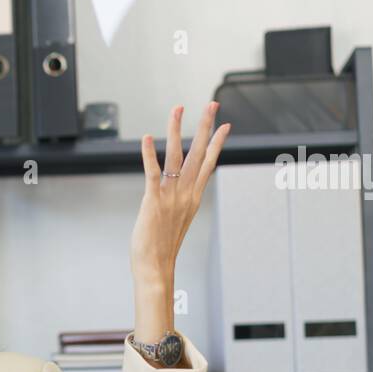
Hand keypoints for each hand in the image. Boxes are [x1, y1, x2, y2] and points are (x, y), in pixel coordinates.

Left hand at [129, 101, 229, 348]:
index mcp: (193, 198)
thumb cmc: (161, 248)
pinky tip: (147, 137)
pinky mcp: (153, 200)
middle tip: (212, 104)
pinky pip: (153, 173)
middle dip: (205, 127)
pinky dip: (150, 154)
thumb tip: (177, 197)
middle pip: (199, 154)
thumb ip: (178, 204)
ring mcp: (171, 196)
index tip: (225, 125)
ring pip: (178, 156)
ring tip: (178, 109)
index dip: (216, 143)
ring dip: (177, 130)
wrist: (155, 267)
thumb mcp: (175, 221)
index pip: (208, 164)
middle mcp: (186, 194)